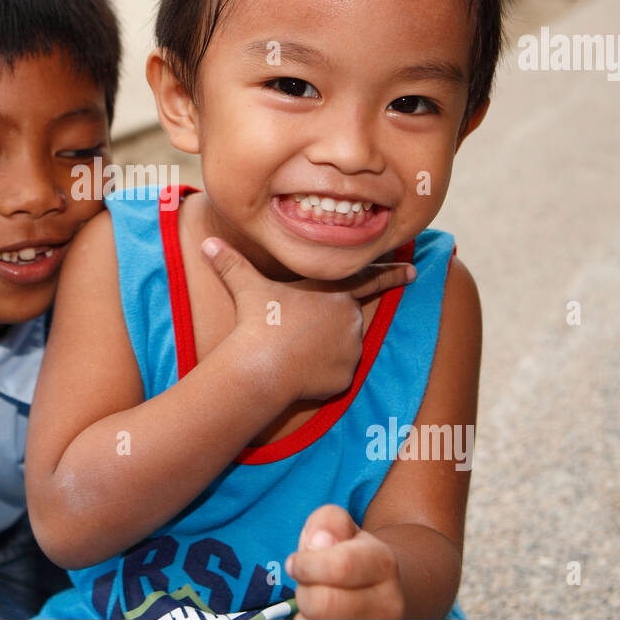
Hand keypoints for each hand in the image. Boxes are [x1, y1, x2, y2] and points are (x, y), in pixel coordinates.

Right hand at [200, 237, 413, 402]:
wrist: (261, 366)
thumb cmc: (257, 321)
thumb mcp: (245, 287)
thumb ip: (230, 263)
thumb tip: (206, 243)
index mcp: (333, 291)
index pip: (370, 278)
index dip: (392, 273)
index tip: (412, 270)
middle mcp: (350, 318)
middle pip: (345, 319)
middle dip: (327, 325)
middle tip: (298, 332)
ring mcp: (351, 349)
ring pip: (340, 348)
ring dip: (322, 350)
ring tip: (292, 352)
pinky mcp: (346, 376)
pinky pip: (335, 374)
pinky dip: (319, 374)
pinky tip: (297, 371)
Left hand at [286, 504, 403, 618]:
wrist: (379, 590)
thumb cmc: (349, 555)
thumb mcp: (341, 528)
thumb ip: (328, 522)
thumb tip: (319, 542)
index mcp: (383, 564)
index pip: (340, 566)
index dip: (306, 564)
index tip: (295, 563)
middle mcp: (389, 604)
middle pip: (322, 604)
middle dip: (304, 591)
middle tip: (307, 584)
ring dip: (306, 610)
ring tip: (319, 598)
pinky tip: (323, 615)